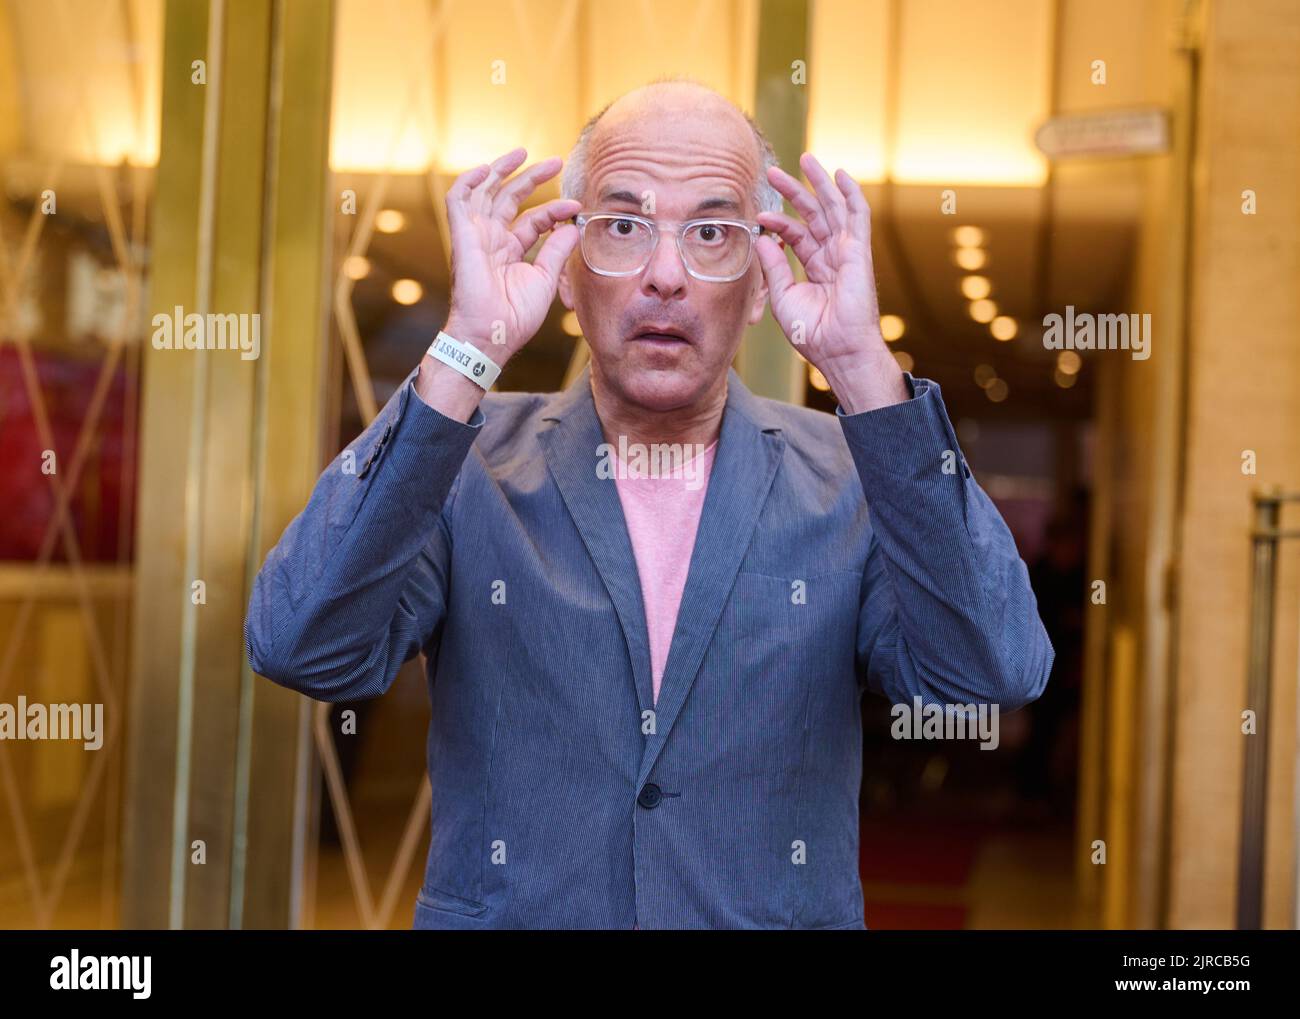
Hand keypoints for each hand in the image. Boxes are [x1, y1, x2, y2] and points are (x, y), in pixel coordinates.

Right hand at [442, 147, 579, 363]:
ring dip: (502, 170)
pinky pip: (458, 200)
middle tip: (555, 162)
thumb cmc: (514, 316)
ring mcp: (476, 236)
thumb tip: (573, 226)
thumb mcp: (544, 279)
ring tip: (523, 153)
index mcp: (511, 250)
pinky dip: (468, 182)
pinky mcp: (462, 236)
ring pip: (485, 192)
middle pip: (510, 198)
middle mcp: (492, 239)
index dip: (554, 210)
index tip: (576, 207)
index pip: (534, 219)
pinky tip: (485, 168)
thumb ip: (556, 251)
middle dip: (531, 178)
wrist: (491, 334)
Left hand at [754, 153, 906, 411]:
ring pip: (833, 208)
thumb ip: (774, 266)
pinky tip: (840, 174)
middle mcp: (832, 256)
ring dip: (819, 183)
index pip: (796, 234)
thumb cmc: (813, 333)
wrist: (838, 350)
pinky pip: (857, 216)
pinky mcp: (859, 251)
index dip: (778, 222)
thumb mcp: (783, 296)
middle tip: (774, 172)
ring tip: (805, 159)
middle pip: (813, 214)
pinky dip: (851, 194)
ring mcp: (846, 252)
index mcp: (815, 268)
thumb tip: (761, 238)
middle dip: (795, 191)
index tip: (759, 215)